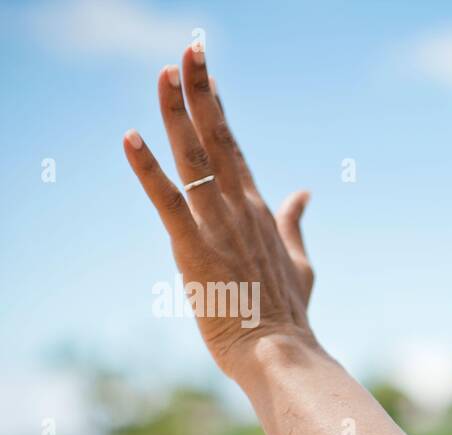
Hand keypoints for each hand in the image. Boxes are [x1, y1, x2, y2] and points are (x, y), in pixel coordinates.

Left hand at [123, 41, 317, 377]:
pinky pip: (169, 202)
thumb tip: (304, 192)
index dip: (217, 108)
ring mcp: (219, 227)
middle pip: (217, 139)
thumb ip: (294, 224)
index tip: (205, 72)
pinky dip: (149, 170)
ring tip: (165, 73)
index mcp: (259, 212)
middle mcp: (240, 210)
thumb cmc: (288, 316)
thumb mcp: (299, 264)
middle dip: (201, 92)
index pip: (233, 149)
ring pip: (195, 159)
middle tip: (189, 50)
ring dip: (178, 113)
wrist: (283, 352)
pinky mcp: (196, 249)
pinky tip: (131, 138)